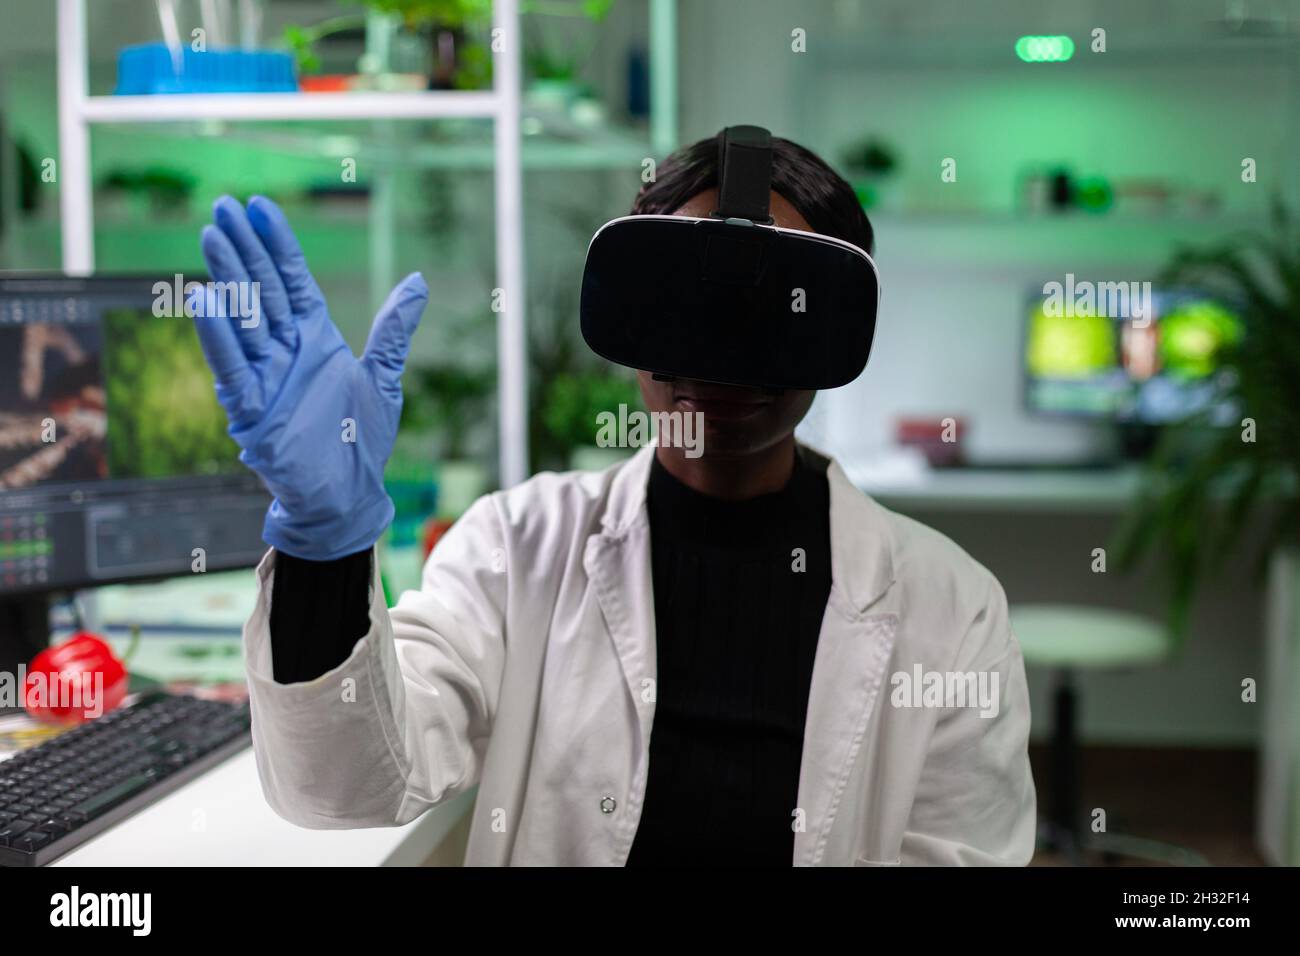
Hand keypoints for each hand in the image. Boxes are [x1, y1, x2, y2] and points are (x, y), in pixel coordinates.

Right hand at [192, 194, 427, 560]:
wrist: (350, 494)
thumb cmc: (363, 440)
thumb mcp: (383, 376)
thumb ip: (393, 329)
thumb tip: (419, 281)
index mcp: (315, 338)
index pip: (292, 280)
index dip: (277, 243)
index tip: (260, 205)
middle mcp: (286, 351)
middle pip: (262, 289)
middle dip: (244, 248)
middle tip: (222, 205)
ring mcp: (266, 377)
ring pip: (243, 319)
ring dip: (227, 279)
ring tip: (211, 236)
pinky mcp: (251, 409)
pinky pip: (232, 368)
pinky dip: (219, 337)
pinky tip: (205, 301)